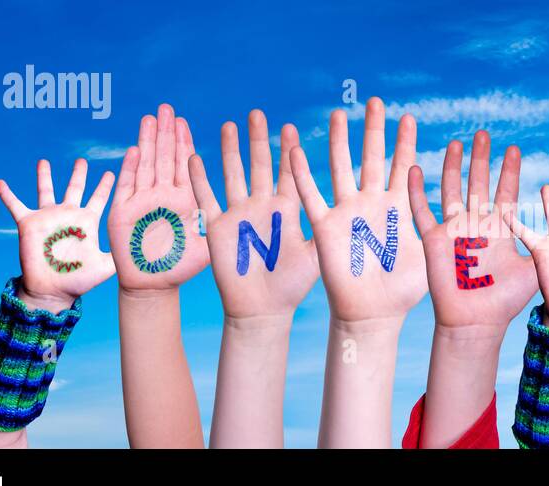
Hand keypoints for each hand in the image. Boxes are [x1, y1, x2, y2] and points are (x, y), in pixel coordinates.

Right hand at [0, 158, 116, 310]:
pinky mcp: (29, 224)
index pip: (99, 198)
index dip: (105, 185)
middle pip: (74, 188)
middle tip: (82, 160)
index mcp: (87, 222)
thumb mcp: (107, 265)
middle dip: (78, 174)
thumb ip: (122, 252)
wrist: (53, 291)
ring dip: (44, 176)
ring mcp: (48, 218)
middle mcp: (68, 216)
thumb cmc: (80, 280)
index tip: (112, 171)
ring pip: (46, 191)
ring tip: (43, 161)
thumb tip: (141, 244)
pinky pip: (15, 205)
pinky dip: (7, 194)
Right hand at [106, 104, 209, 293]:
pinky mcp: (124, 212)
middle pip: (164, 157)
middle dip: (165, 133)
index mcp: (184, 198)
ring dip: (148, 142)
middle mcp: (163, 195)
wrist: (154, 285)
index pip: (183, 163)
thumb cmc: (183, 266)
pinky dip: (130, 168)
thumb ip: (218, 219)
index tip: (183, 120)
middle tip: (166, 108)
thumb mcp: (208, 240)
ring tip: (150, 119)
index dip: (183, 142)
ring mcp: (142, 201)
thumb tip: (242, 204)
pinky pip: (127, 186)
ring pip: (146, 165)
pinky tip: (134, 150)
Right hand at [189, 110, 319, 318]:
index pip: (288, 172)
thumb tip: (354, 210)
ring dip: (230, 150)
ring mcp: (239, 215)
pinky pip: (206, 199)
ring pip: (233, 174)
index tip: (290, 126)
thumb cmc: (292, 286)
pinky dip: (199, 180)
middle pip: (259, 165)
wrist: (262, 309)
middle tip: (257, 113)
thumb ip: (328, 231)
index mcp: (287, 209)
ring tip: (229, 125)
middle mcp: (262, 206)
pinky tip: (194, 157)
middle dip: (258, 139)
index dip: (287, 150)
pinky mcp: (218, 228)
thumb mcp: (316, 255)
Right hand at [289, 98, 426, 322]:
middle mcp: (371, 203)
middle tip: (375, 101)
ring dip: (337, 141)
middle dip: (373, 130)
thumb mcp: (433, 252)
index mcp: (397, 206)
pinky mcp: (325, 228)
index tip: (408, 115)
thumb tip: (478, 212)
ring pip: (340, 168)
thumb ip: (447, 226)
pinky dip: (301, 175)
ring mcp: (346, 212)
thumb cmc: (405, 289)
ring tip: (338, 114)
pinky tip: (293, 151)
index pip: (402, 165)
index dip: (404, 141)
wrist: (373, 313)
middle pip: (371, 158)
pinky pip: (310, 197)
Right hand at [408, 131, 537, 330]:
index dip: (510, 172)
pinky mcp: (434, 240)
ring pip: (452, 190)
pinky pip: (422, 212)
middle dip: (482, 160)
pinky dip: (416, 191)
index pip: (506, 193)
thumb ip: (542, 247)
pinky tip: (415, 168)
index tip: (514, 149)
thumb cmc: (504, 301)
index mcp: (500, 230)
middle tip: (485, 134)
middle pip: (479, 184)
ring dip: (454, 166)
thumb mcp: (532, 271)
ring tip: (458, 142)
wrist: (475, 322)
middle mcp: (477, 225)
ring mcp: (455, 230)